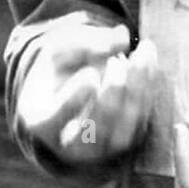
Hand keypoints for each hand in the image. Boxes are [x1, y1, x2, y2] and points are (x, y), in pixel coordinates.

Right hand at [16, 23, 161, 168]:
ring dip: (138, 87)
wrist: (67, 96)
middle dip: (112, 92)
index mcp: (41, 123)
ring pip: (124, 128)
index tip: (90, 75)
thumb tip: (120, 38)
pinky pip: (141, 120)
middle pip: (95, 129)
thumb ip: (83, 42)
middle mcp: (70, 146)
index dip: (72, 101)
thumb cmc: (57, 73)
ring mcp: (102, 149)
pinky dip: (148, 88)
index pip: (52, 121)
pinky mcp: (126, 142)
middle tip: (118, 61)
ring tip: (144, 50)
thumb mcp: (57, 51)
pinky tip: (148, 58)